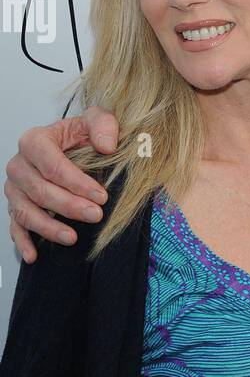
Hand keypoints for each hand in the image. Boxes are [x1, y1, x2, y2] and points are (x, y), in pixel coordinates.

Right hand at [5, 108, 119, 261]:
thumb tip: (107, 146)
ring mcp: (14, 188)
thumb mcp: (96, 121)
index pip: (52, 164)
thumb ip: (103, 125)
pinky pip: (14, 226)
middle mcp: (19, 165)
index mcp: (35, 140)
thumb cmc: (82, 136)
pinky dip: (22, 241)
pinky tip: (34, 255)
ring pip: (25, 210)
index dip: (76, 182)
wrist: (71, 147)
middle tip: (96, 216)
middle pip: (39, 190)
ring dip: (48, 227)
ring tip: (72, 238)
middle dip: (68, 206)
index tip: (101, 196)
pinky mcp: (15, 206)